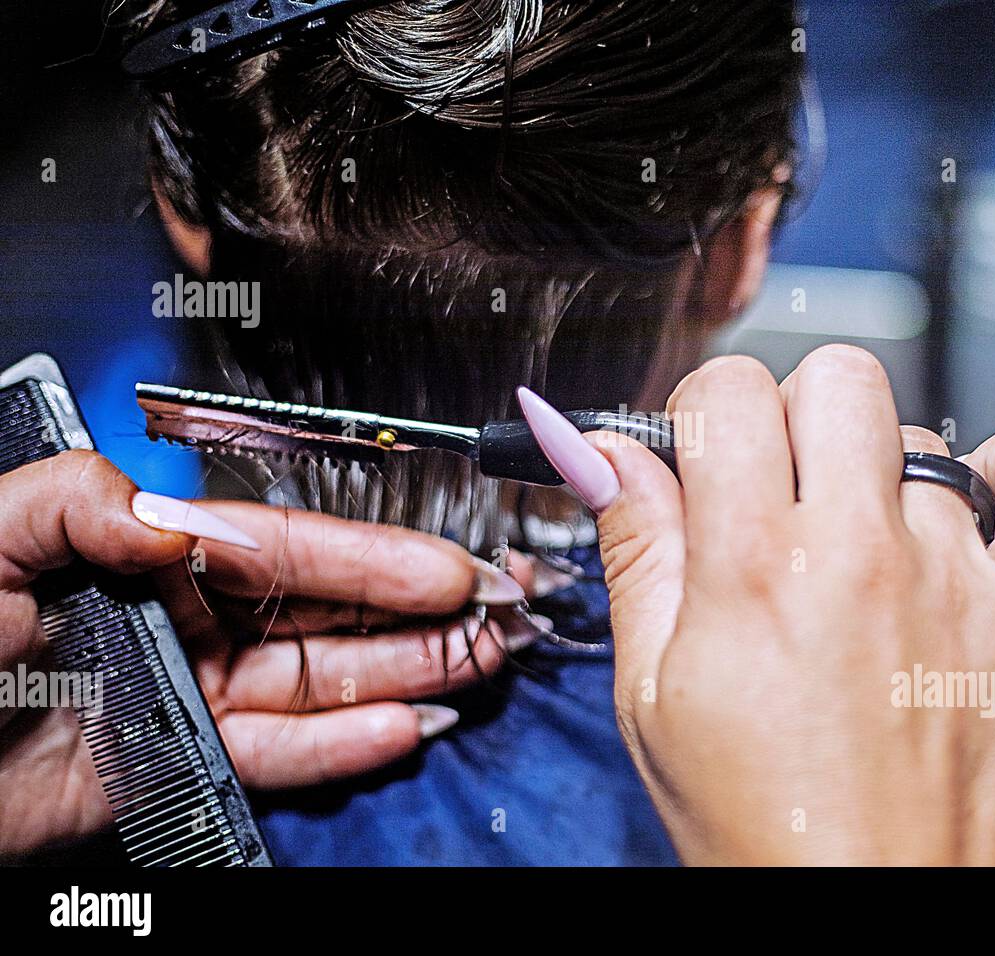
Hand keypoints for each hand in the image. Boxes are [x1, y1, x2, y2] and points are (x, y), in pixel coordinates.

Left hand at [0, 450, 533, 857]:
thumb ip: (85, 503)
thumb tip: (181, 520)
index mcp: (150, 550)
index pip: (285, 548)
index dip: (375, 557)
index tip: (447, 568)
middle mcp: (187, 615)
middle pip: (326, 610)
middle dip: (419, 611)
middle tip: (499, 612)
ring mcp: (192, 690)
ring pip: (321, 680)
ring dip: (407, 672)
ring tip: (480, 667)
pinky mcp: (182, 762)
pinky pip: (279, 753)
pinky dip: (346, 744)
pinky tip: (406, 726)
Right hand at [526, 345, 994, 864]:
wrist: (873, 905)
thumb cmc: (756, 819)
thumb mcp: (653, 692)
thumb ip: (635, 552)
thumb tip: (601, 453)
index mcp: (754, 568)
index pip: (730, 393)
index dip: (705, 408)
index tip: (708, 449)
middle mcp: (858, 553)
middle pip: (835, 378)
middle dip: (794, 412)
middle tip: (781, 482)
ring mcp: (955, 573)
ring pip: (924, 432)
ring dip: (880, 467)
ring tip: (863, 541)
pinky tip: (967, 503)